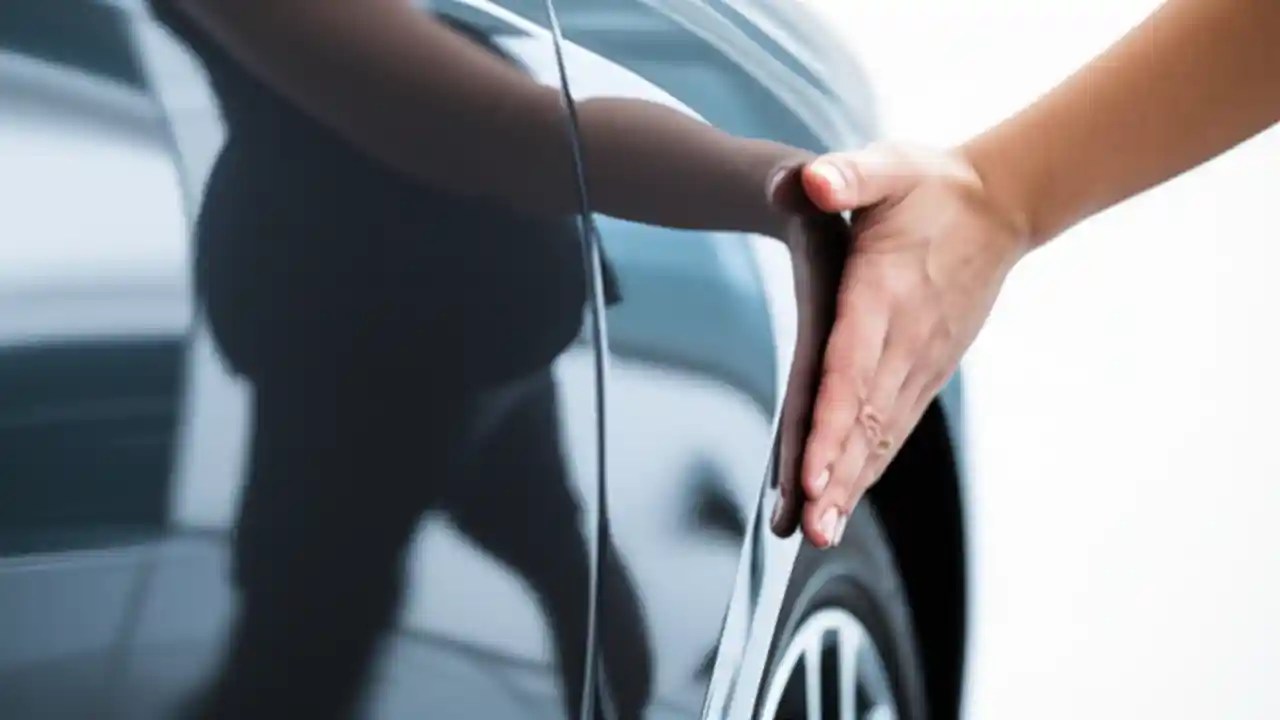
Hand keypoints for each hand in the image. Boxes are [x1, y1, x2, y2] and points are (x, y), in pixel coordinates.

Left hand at [774, 143, 1030, 547]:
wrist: (999, 205)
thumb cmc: (931, 184)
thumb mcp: (889, 166)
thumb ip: (848, 175)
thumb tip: (809, 180)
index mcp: (885, 294)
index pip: (853, 368)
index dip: (832, 423)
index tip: (810, 470)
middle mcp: (906, 339)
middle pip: (866, 419)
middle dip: (836, 475)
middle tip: (809, 528)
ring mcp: (921, 361)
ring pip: (882, 433)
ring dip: (851, 483)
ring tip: (820, 531)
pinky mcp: (927, 370)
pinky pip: (895, 426)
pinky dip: (869, 465)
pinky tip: (845, 497)